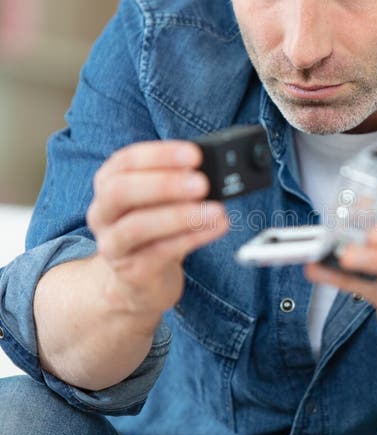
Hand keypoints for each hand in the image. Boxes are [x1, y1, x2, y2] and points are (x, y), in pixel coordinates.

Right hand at [86, 140, 227, 323]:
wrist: (139, 279)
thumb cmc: (154, 229)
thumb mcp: (161, 200)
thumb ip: (179, 182)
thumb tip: (213, 171)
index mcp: (108, 184)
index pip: (126, 161)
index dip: (160, 155)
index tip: (194, 155)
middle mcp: (102, 213)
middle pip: (120, 191)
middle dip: (165, 184)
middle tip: (202, 183)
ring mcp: (112, 245)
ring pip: (137, 226)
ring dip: (180, 216)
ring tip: (215, 211)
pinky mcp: (131, 272)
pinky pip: (160, 253)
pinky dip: (192, 238)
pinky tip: (216, 228)